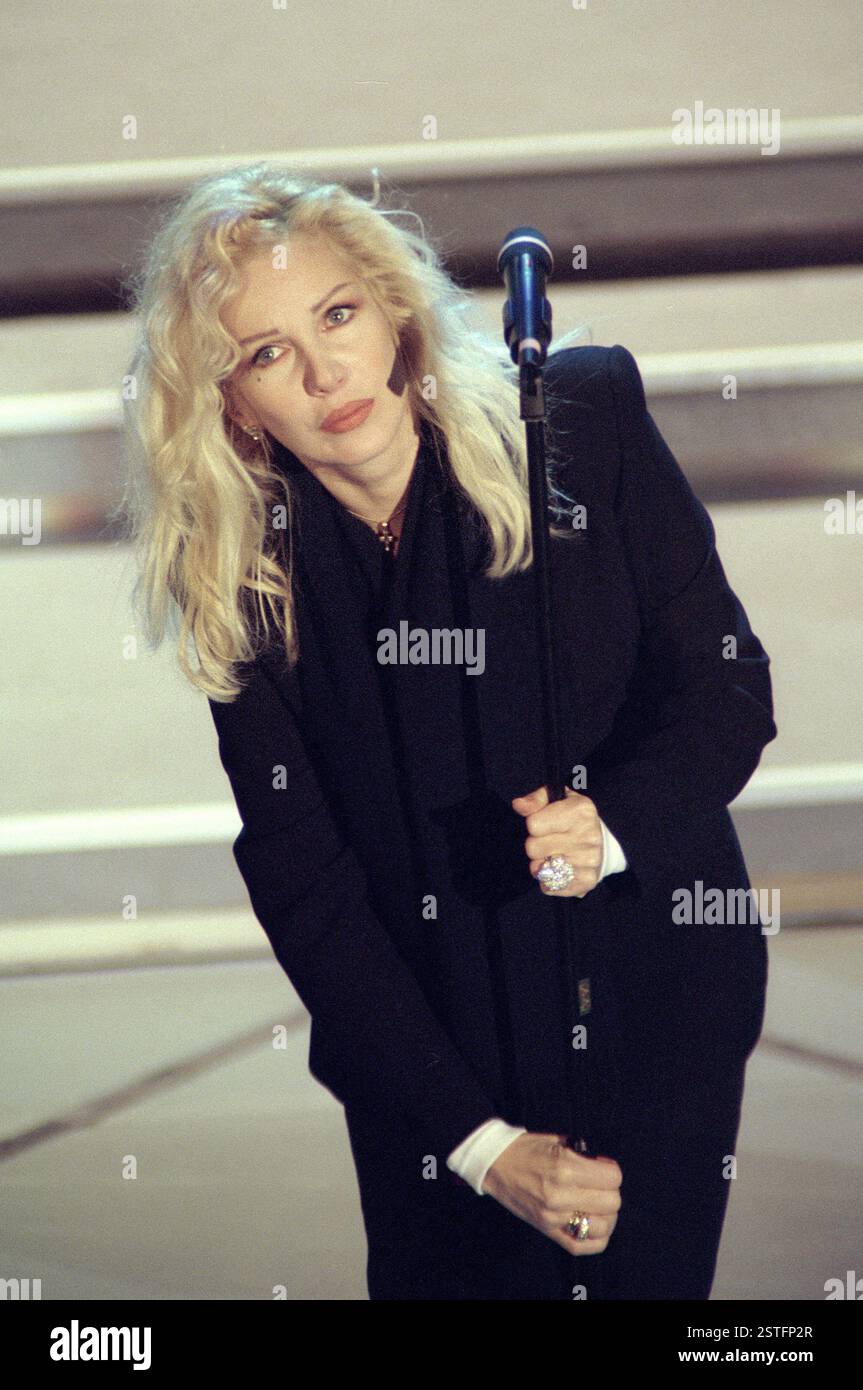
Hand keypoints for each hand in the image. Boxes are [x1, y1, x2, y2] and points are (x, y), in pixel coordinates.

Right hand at [482, 1132, 621, 1255]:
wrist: (495, 1164)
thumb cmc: (527, 1149)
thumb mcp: (558, 1142)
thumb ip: (584, 1155)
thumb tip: (606, 1168)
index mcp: (565, 1168)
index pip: (612, 1178)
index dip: (611, 1170)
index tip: (603, 1167)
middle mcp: (561, 1195)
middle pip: (612, 1202)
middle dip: (610, 1190)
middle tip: (598, 1184)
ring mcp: (554, 1217)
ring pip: (604, 1226)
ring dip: (606, 1214)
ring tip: (596, 1203)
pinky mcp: (548, 1231)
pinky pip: (584, 1246)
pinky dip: (596, 1238)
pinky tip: (592, 1223)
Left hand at [512, 784, 603, 897]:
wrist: (602, 841)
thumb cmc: (573, 817)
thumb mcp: (556, 799)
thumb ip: (535, 800)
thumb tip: (519, 805)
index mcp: (580, 811)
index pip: (533, 824)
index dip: (534, 824)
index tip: (545, 824)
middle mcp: (588, 836)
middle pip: (533, 848)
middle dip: (536, 844)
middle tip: (549, 840)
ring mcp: (590, 861)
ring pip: (540, 870)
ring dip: (542, 863)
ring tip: (554, 854)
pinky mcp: (587, 881)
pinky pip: (550, 887)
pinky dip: (548, 881)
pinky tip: (558, 869)